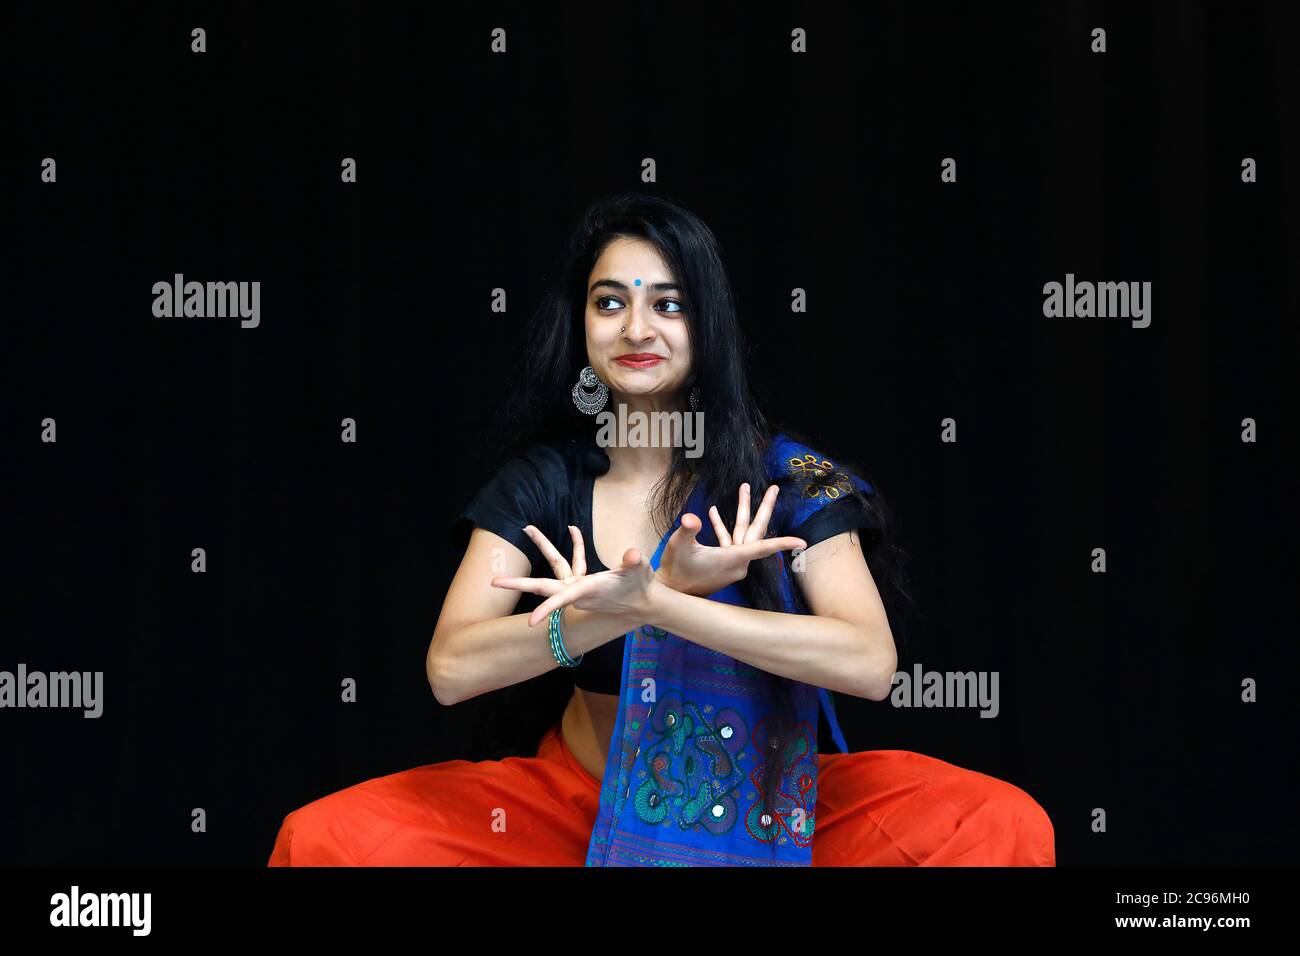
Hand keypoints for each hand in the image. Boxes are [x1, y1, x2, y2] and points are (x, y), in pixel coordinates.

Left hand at [491, 524, 658, 626]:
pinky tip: (573, 529)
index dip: (547, 609)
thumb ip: (635, 562)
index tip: (529, 622)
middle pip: (543, 587)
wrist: (644, 602)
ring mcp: (577, 587)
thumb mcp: (641, 572)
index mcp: (588, 590)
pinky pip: (571, 563)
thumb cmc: (642, 587)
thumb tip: (632, 555)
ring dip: (543, 547)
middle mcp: (577, 591)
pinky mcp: (581, 583)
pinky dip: (573, 546)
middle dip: (519, 583)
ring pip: (555, 567)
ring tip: (529, 528)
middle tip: (493, 582)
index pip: (562, 599)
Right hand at [656, 483, 805, 596]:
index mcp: (732, 558)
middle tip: (775, 488)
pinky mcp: (724, 564)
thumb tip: (691, 518)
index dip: (782, 543)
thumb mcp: (679, 546)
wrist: (672, 590)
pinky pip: (730, 541)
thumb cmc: (676, 569)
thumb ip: (687, 530)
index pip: (762, 548)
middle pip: (756, 533)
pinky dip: (724, 527)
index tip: (802, 542)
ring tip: (744, 488)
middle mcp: (737, 562)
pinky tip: (714, 512)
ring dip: (742, 511)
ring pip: (743, 534)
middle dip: (764, 508)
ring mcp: (732, 564)